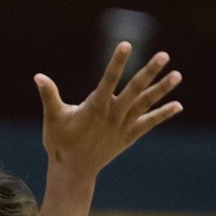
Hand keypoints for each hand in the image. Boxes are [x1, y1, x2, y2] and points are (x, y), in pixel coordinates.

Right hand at [34, 44, 182, 177]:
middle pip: (135, 89)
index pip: (109, 79)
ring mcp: (123, 126)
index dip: (117, 62)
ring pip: (146, 104)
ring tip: (178, 75)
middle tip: (164, 55)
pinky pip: (149, 123)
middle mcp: (113, 115)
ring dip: (162, 89)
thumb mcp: (53, 117)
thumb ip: (49, 95)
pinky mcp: (128, 136)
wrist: (74, 171)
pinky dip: (163, 114)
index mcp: (95, 107)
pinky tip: (177, 105)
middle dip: (150, 71)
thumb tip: (38, 76)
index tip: (126, 44)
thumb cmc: (60, 142)